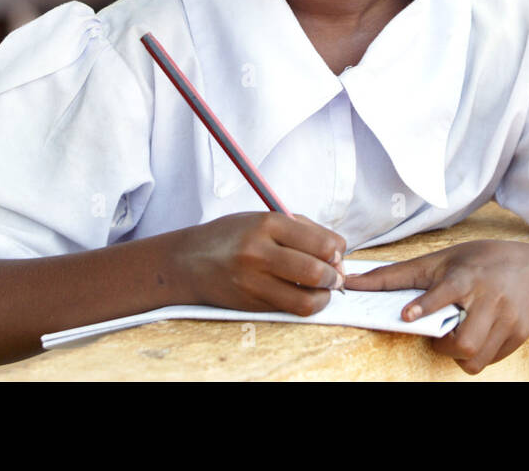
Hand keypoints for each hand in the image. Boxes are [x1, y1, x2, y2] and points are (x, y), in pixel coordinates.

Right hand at [176, 213, 345, 316]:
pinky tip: (303, 296)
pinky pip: (289, 309)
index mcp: (268, 223)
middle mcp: (259, 251)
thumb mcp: (264, 218)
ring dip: (323, 297)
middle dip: (335, 278)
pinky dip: (304, 305)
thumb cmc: (234, 236)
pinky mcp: (250, 302)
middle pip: (316, 272)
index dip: (338, 252)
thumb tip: (339, 251)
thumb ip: (303, 229)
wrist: (189, 261)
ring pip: (305, 300)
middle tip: (335, 277)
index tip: (336, 254)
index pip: (322, 243)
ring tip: (323, 290)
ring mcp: (253, 280)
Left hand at [345, 240, 528, 374]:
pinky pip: (490, 361)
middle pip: (464, 341)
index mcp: (467, 276)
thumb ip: (399, 275)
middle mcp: (490, 297)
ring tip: (456, 337)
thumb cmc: (479, 261)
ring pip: (476, 358)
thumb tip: (352, 282)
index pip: (445, 292)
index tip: (408, 315)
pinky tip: (478, 334)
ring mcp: (507, 319)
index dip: (426, 305)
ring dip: (458, 356)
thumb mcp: (442, 259)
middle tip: (440, 335)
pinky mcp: (518, 335)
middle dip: (444, 347)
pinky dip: (477, 355)